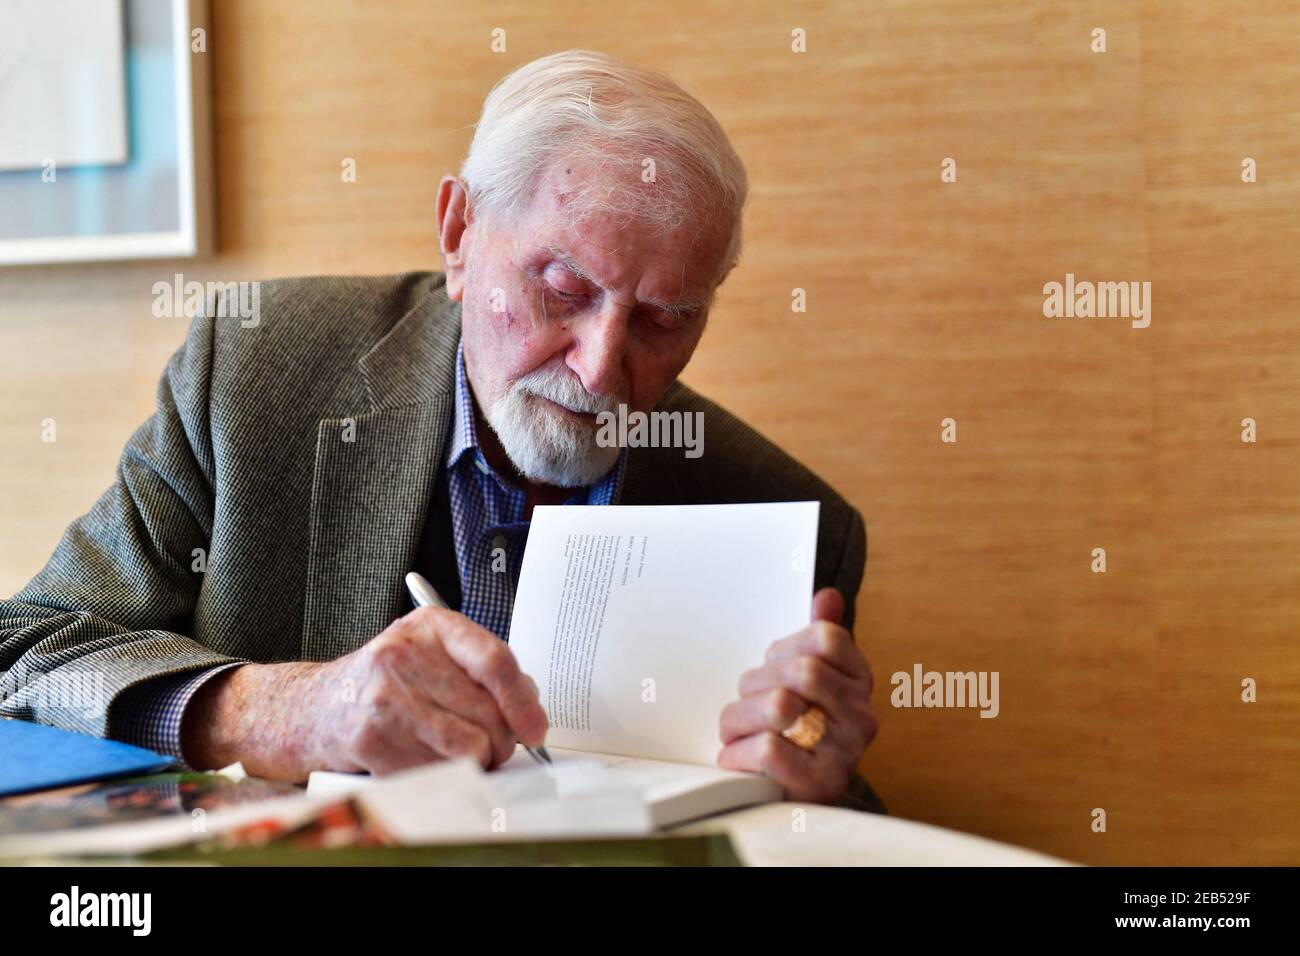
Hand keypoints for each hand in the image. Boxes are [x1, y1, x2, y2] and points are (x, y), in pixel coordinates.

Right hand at [182, 606, 547, 780]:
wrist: (312, 708)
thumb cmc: (382, 682)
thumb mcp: (430, 655)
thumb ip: (481, 670)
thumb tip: (530, 705)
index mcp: (431, 627)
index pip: (494, 660)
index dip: (523, 701)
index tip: (535, 728)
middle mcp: (405, 656)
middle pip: (488, 713)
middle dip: (500, 740)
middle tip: (490, 744)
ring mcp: (385, 698)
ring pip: (468, 746)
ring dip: (474, 760)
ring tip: (455, 750)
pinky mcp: (372, 740)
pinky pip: (436, 770)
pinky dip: (439, 773)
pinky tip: (421, 757)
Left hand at [716, 588, 876, 802]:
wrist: (799, 804)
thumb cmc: (798, 733)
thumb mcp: (811, 681)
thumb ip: (820, 636)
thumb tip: (827, 596)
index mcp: (859, 682)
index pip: (825, 638)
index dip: (784, 649)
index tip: (772, 669)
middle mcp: (861, 716)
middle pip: (800, 670)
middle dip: (757, 684)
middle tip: (746, 704)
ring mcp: (844, 752)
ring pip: (779, 705)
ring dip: (740, 718)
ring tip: (736, 732)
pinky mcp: (817, 785)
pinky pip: (768, 748)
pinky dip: (739, 752)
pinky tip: (737, 758)